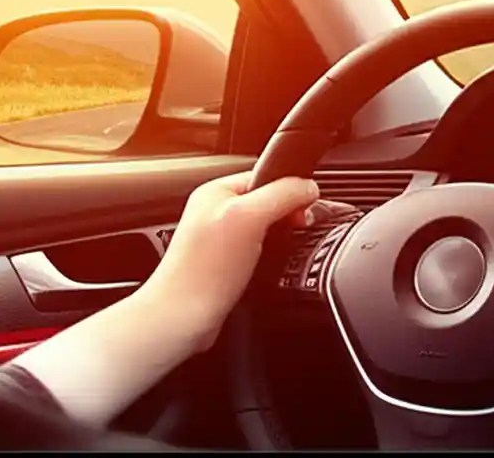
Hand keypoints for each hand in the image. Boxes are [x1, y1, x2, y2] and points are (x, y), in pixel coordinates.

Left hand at [139, 171, 318, 349]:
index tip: (302, 210)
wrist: (183, 319)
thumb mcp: (250, 217)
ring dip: (281, 236)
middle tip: (295, 229)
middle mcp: (216, 212)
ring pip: (267, 227)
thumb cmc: (204, 271)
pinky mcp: (227, 265)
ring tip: (281, 249)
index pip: (267, 175)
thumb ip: (283, 194)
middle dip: (288, 214)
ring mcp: (220, 240)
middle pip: (269, 201)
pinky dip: (273, 256)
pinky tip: (271, 265)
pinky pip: (261, 250)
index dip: (290, 189)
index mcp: (216, 190)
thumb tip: (310, 188)